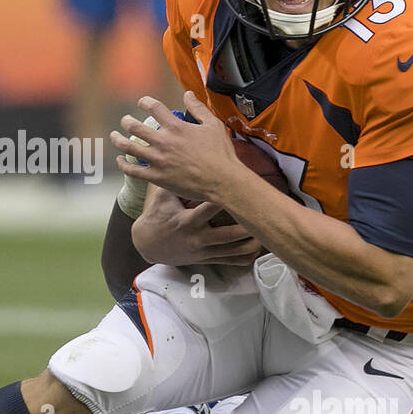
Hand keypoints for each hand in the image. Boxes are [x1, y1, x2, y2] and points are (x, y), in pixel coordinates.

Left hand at [111, 93, 245, 204]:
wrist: (222, 181)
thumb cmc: (220, 154)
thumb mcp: (213, 125)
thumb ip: (198, 108)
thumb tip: (187, 94)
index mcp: (176, 127)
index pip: (154, 108)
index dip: (145, 102)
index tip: (142, 102)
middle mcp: (164, 142)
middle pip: (135, 127)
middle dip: (127, 121)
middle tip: (124, 120)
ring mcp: (158, 160)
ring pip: (129, 147)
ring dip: (118, 140)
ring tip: (114, 136)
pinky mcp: (157, 177)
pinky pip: (133, 171)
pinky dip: (124, 165)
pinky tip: (120, 161)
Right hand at [132, 184, 264, 267]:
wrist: (147, 244)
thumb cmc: (157, 215)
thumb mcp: (162, 196)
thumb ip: (174, 178)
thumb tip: (183, 151)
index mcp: (187, 221)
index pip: (209, 209)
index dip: (225, 200)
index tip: (240, 190)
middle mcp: (197, 238)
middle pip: (228, 236)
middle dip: (246, 227)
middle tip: (262, 215)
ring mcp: (204, 252)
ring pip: (234, 252)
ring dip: (252, 243)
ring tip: (265, 231)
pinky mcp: (207, 260)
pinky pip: (232, 262)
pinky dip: (247, 257)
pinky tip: (258, 247)